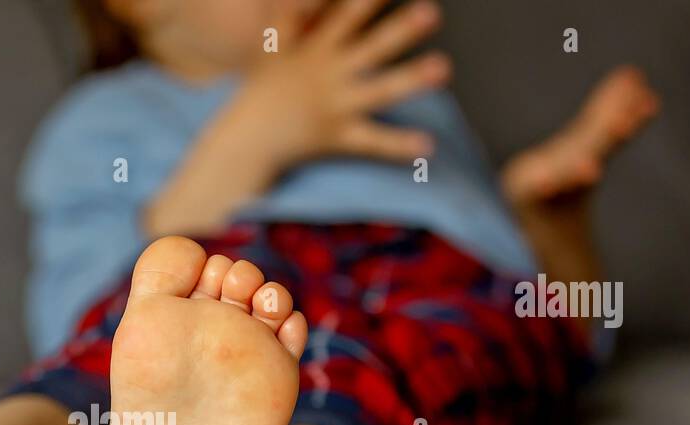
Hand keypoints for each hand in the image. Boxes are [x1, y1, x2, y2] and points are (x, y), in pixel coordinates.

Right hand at [242, 0, 451, 166]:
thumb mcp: (276, 43)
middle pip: (371, 47)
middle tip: (431, 13)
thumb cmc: (265, 87)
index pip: (349, 13)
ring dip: (410, 79)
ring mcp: (335, 106)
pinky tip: (427, 145)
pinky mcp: (337, 137)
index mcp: (318, 48)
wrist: (246, 138)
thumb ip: (294, 12)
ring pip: (378, 90)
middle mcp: (330, 73)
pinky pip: (371, 142)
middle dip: (401, 30)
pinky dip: (398, 145)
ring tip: (442, 68)